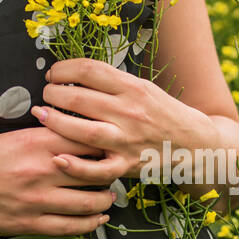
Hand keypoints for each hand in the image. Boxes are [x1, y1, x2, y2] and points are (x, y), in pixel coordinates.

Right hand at [0, 126, 116, 236]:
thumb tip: (75, 138)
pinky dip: (90, 223)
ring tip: (108, 197)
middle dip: (110, 173)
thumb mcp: (12, 137)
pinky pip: (71, 227)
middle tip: (114, 173)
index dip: (103, 144)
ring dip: (105, 200)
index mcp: (37, 141)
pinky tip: (97, 218)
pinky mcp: (30, 223)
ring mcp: (37, 199)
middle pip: (96, 171)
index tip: (108, 147)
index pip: (87, 139)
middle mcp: (42, 170)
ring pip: (89, 202)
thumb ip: (45, 137)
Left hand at [34, 58, 204, 184]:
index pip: (88, 70)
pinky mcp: (127, 165)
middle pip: (79, 97)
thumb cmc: (165, 114)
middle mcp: (129, 112)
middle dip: (53, 93)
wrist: (196, 144)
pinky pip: (97, 169)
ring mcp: (127, 140)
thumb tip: (76, 74)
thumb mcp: (145, 89)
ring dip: (54, 121)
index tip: (54, 74)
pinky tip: (58, 158)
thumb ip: (114, 83)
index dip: (63, 69)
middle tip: (45, 95)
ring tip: (41, 115)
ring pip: (81, 129)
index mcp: (133, 88)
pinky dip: (75, 166)